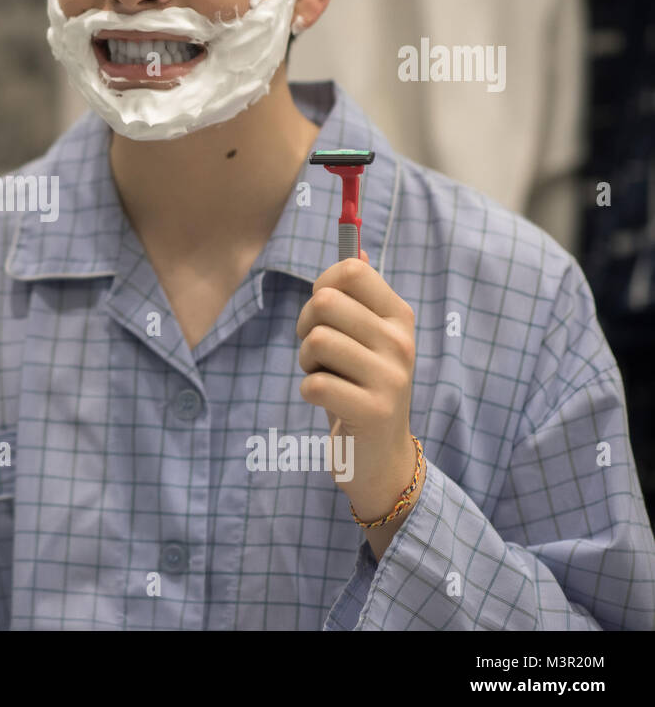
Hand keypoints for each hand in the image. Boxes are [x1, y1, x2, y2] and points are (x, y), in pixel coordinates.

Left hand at [295, 251, 421, 548]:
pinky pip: (314, 383)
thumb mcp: (368, 339)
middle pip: (324, 303)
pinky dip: (309, 391)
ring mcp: (390, 377)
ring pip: (316, 341)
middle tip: (318, 352)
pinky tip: (328, 401)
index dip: (322, 285)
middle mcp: (400, 341)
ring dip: (307, 361)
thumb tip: (357, 251)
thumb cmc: (361, 386)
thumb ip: (360, 299)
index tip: (323, 313)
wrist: (380, 455)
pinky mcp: (372, 410)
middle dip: (305, 326)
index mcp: (398, 316)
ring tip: (326, 376)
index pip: (351, 270)